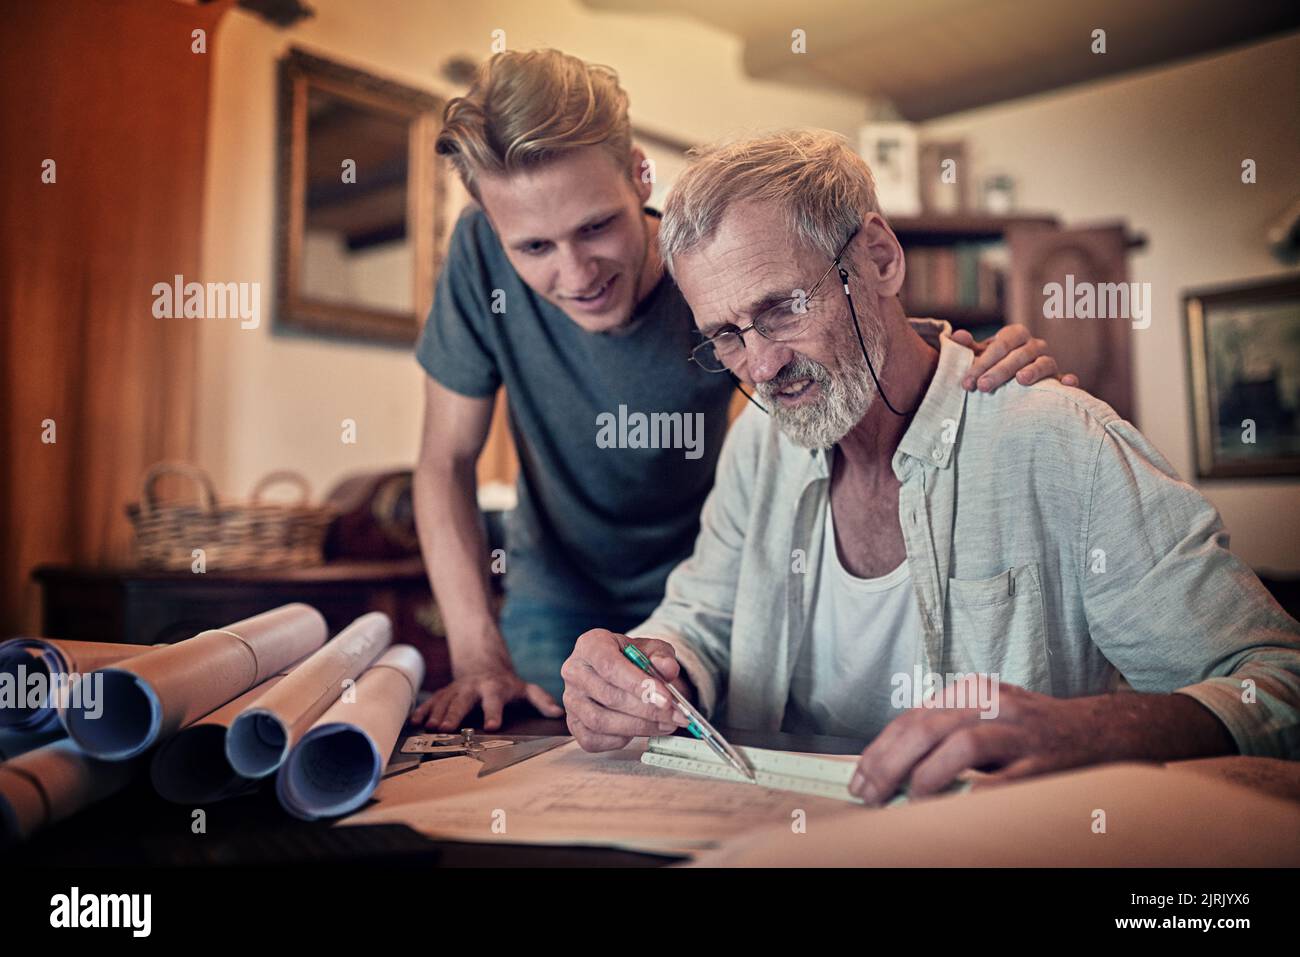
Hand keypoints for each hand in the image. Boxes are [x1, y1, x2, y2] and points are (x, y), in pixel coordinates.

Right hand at [411, 663, 562, 730]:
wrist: (484, 663)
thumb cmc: (508, 684)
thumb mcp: (527, 689)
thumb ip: (542, 700)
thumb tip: (558, 714)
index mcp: (495, 688)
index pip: (494, 700)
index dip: (493, 712)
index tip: (492, 726)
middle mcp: (474, 687)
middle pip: (463, 700)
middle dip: (455, 714)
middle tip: (447, 729)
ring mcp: (458, 688)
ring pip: (445, 700)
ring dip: (436, 713)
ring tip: (429, 728)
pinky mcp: (446, 691)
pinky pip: (433, 700)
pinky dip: (423, 710)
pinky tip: (415, 722)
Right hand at [560, 629, 691, 751]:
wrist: (617, 671)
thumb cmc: (631, 658)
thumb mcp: (650, 648)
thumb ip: (661, 655)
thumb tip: (668, 669)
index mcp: (590, 645)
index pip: (611, 666)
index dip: (639, 685)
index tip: (667, 700)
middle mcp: (574, 671)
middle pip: (609, 696)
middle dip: (647, 711)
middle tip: (675, 716)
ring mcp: (570, 700)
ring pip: (601, 721)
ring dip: (638, 727)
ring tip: (665, 724)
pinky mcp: (573, 724)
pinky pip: (594, 740)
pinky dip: (621, 740)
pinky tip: (641, 730)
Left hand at [849, 680, 1237, 804]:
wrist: (1102, 731)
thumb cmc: (1032, 731)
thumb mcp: (987, 717)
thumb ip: (945, 733)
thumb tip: (892, 766)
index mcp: (973, 692)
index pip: (912, 718)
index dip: (880, 750)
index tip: (860, 778)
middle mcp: (993, 705)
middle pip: (925, 728)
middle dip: (889, 764)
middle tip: (870, 795)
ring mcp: (1019, 732)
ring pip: (960, 745)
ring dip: (926, 776)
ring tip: (910, 800)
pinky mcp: (1042, 762)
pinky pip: (1001, 779)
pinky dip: (972, 793)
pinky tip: (952, 807)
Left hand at [952, 324, 1079, 391]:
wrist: (1012, 375)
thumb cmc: (993, 363)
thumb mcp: (980, 355)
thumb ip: (969, 348)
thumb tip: (957, 336)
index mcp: (1015, 334)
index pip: (1000, 345)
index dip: (982, 362)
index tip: (967, 382)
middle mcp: (1034, 345)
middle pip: (1019, 355)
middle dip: (999, 371)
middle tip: (982, 387)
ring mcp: (1048, 360)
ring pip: (1043, 362)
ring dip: (1033, 371)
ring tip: (1021, 380)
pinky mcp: (1057, 377)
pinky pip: (1064, 376)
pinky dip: (1067, 379)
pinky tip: (1066, 384)